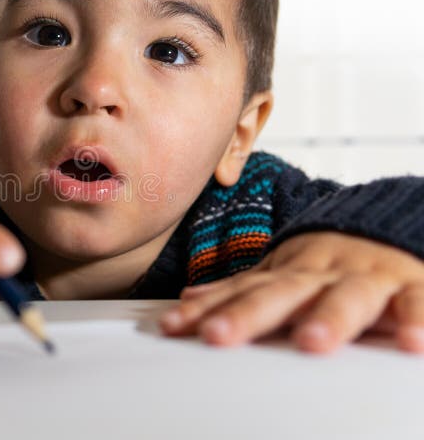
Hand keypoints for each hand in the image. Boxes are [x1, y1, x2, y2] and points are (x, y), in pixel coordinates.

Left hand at [159, 232, 423, 353]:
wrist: (392, 228)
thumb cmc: (330, 263)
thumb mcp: (284, 272)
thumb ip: (241, 288)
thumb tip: (187, 300)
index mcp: (287, 271)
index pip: (241, 290)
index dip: (207, 308)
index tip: (173, 326)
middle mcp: (321, 272)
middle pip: (281, 294)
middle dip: (247, 314)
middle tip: (217, 335)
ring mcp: (365, 277)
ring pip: (348, 296)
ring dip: (330, 317)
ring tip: (311, 342)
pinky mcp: (412, 286)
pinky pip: (416, 302)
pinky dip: (416, 320)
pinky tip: (411, 343)